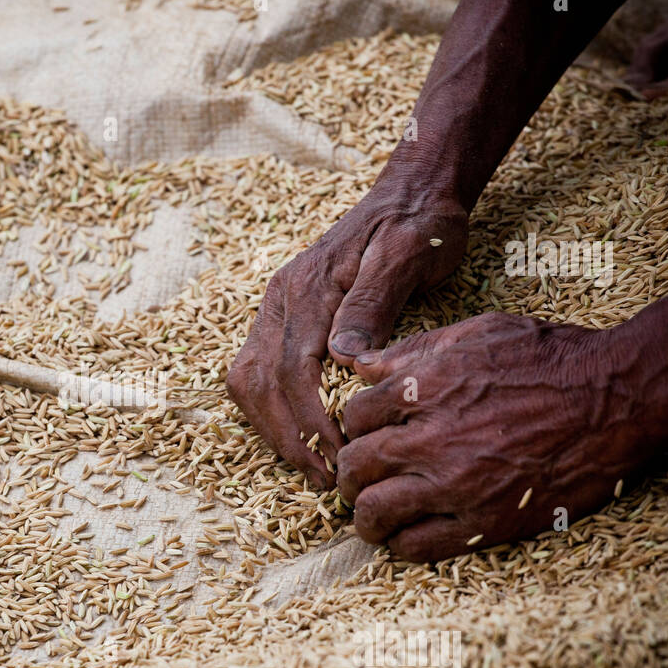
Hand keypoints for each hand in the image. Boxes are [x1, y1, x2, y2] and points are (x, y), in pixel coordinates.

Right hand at [226, 179, 467, 488]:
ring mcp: (277, 306)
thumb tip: (342, 359)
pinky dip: (269, 410)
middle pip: (259, 381)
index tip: (338, 454)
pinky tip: (299, 433)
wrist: (413, 191)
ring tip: (309, 464)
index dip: (310, 419)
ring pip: (247, 380)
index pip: (294, 368)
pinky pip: (256, 371)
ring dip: (271, 428)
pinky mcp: (284, 316)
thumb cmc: (420, 224)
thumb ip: (374, 304)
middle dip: (286, 436)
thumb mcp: (409, 255)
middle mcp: (281, 297)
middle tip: (323, 477)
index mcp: (309, 286)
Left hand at [337, 313, 651, 561]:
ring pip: (375, 512)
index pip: (355, 416)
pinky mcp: (486, 521)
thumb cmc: (549, 357)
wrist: (617, 397)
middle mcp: (432, 437)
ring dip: (365, 516)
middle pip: (355, 466)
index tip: (367, 436)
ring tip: (371, 515)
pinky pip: (418, 546)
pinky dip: (402, 544)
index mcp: (425, 387)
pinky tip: (407, 534)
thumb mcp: (477, 333)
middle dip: (350, 474)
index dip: (355, 427)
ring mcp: (457, 483)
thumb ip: (412, 351)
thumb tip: (357, 364)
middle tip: (358, 479)